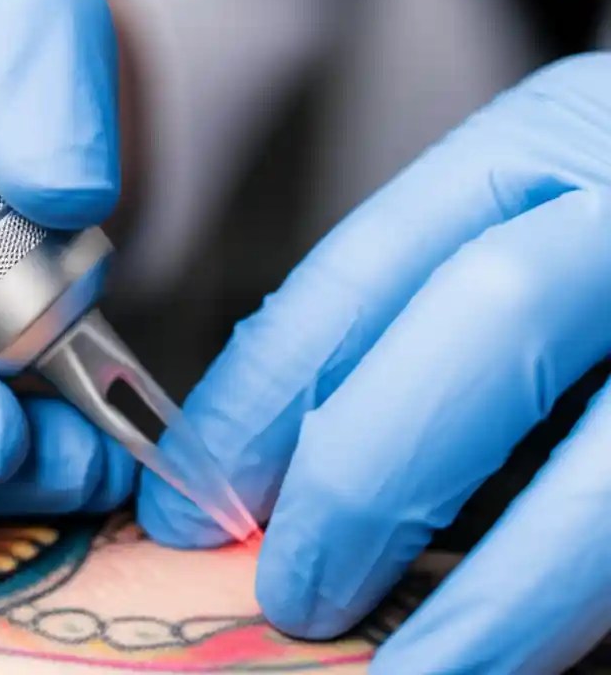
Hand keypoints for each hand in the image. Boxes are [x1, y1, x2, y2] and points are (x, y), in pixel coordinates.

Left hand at [138, 53, 610, 670]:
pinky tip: (508, 638)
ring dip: (496, 593)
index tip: (196, 498)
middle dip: (367, 473)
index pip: (366, 265)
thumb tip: (262, 466)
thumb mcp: (514, 235)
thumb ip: (405, 327)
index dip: (264, 394)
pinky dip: (569, 590)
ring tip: (411, 669)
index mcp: (549, 144)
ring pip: (606, 473)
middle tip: (293, 590)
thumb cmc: (600, 251)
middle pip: (487, 323)